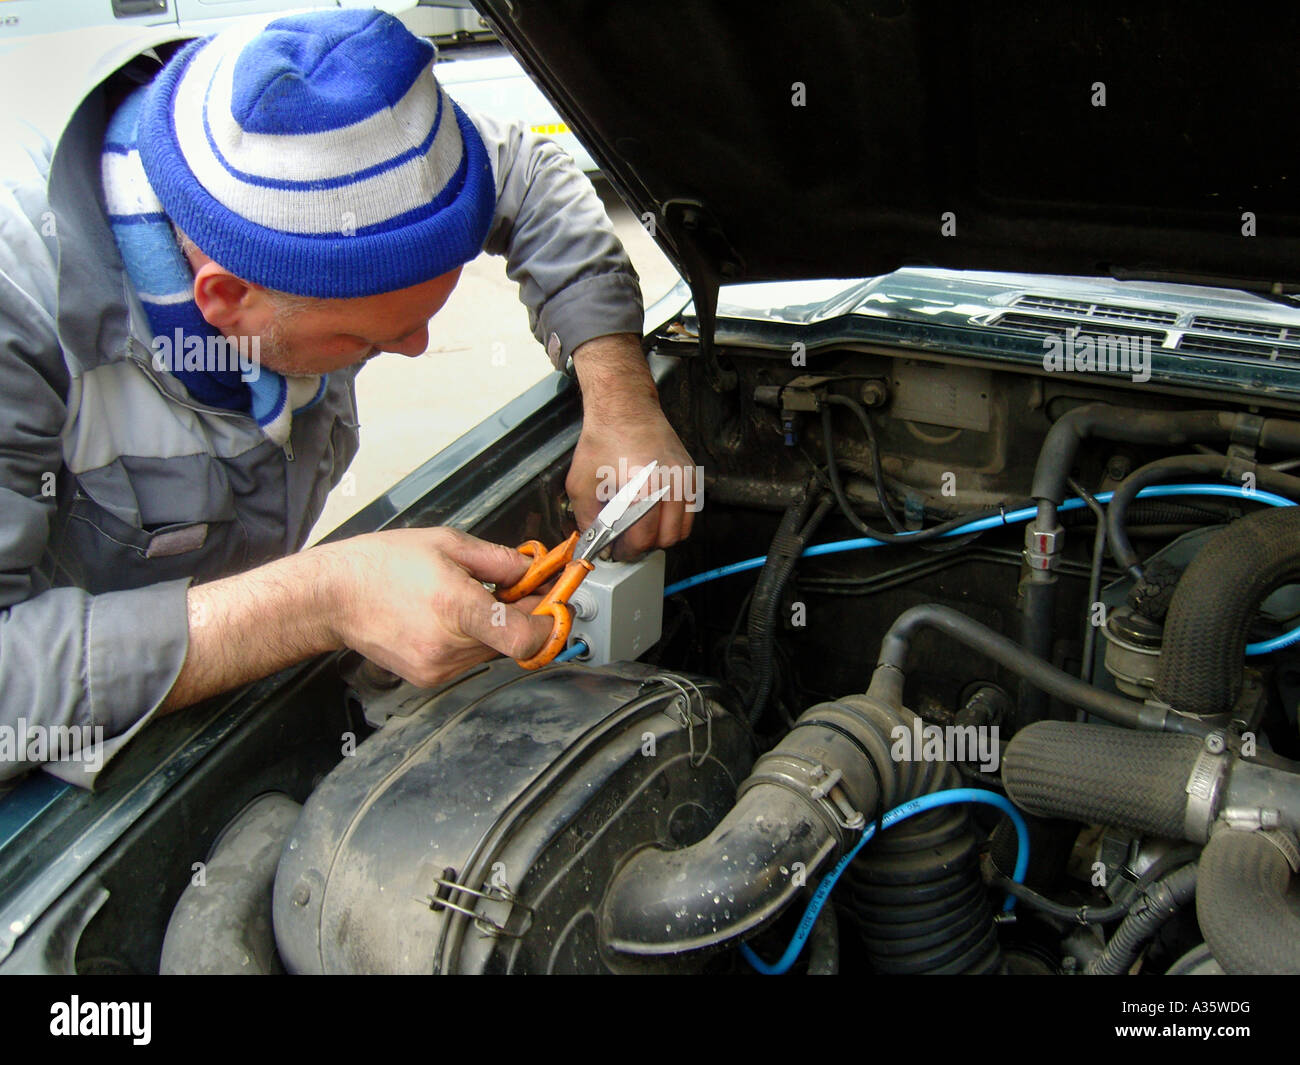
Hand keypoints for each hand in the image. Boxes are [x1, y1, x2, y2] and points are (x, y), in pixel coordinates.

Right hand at [324, 527, 553, 686]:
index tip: (555, 606)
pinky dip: (472, 640)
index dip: (549, 623)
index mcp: (457, 609)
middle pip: (513, 642)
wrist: (333, 596)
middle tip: (519, 590)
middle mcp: (449, 647)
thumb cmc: (382, 565)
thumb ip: (500, 560)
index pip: (525, 638)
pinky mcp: (429, 677)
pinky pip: (469, 660)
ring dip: (496, 628)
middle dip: (523, 616)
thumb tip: (534, 569)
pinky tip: (451, 616)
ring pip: (493, 652)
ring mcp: (438, 668)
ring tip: (473, 599)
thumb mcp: (448, 545)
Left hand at [567, 333, 698, 558]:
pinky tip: (653, 512)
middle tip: (627, 543)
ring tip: (641, 529)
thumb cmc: (604, 437)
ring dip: (662, 534)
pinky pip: (689, 510)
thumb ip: (587, 518)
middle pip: (667, 538)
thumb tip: (594, 542)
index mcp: (644, 488)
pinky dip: (673, 519)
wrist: (624, 406)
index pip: (643, 538)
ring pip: (683, 528)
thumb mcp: (581, 482)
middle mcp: (671, 484)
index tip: (615, 550)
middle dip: (645, 545)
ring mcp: (685, 478)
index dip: (626, 551)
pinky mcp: (690, 473)